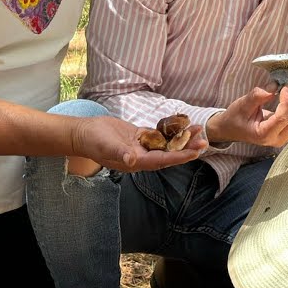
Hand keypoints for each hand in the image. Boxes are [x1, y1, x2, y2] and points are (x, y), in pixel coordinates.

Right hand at [69, 116, 206, 173]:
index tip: (195, 152)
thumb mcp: (106, 147)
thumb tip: (132, 160)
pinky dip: (169, 131)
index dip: (180, 156)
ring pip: (166, 144)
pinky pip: (158, 136)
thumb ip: (120, 153)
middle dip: (187, 147)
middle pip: (169, 153)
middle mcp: (142, 157)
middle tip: (205, 140)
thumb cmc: (93, 141)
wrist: (83, 133)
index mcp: (136, 162)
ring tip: (198, 130)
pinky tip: (181, 125)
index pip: (163, 161)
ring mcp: (141, 147)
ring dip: (181, 138)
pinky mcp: (138, 137)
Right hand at [205, 76, 287, 147]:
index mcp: (265, 134)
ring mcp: (284, 135)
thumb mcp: (242, 105)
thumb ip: (258, 96)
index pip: (283, 117)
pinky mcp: (287, 130)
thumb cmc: (235, 118)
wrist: (232, 128)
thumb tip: (275, 86)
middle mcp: (278, 138)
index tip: (285, 84)